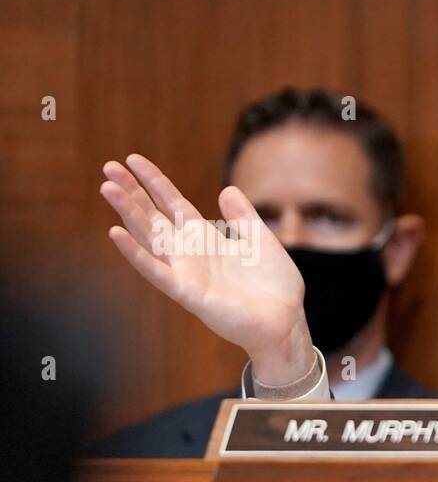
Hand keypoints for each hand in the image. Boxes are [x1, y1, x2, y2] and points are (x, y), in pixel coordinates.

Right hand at [99, 153, 314, 384]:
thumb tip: (227, 189)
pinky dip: (135, 254)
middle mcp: (191, 252)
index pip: (173, 203)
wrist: (284, 321)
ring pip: (149, 237)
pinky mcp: (188, 292)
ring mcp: (186, 271)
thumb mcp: (261, 241)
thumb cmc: (274, 286)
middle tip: (108, 167)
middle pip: (154, 216)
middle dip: (132, 192)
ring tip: (108, 188)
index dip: (154, 182)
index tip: (133, 160)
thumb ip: (243, 217)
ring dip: (128, 213)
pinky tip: (116, 233)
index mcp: (207, 238)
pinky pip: (156, 271)